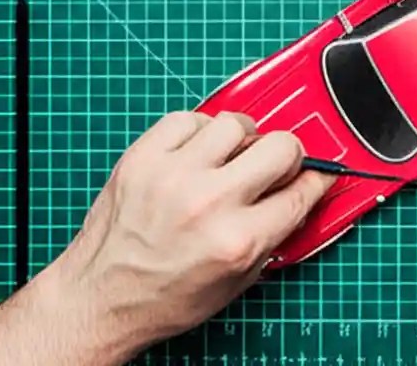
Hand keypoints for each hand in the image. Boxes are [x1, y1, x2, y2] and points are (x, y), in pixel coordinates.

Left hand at [39, 111, 332, 361]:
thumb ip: (274, 238)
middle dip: (287, 156)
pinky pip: (187, 118)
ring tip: (231, 158)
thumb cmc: (163, 298)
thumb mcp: (236, 282)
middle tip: (276, 165)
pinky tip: (195, 153)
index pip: (302, 192)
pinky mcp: (142, 157)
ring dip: (241, 139)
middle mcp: (208, 204)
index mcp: (238, 241)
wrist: (100, 298)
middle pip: (280, 146)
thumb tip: (301, 198)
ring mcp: (173, 175)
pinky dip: (197, 131)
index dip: (316, 181)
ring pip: (235, 124)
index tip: (315, 175)